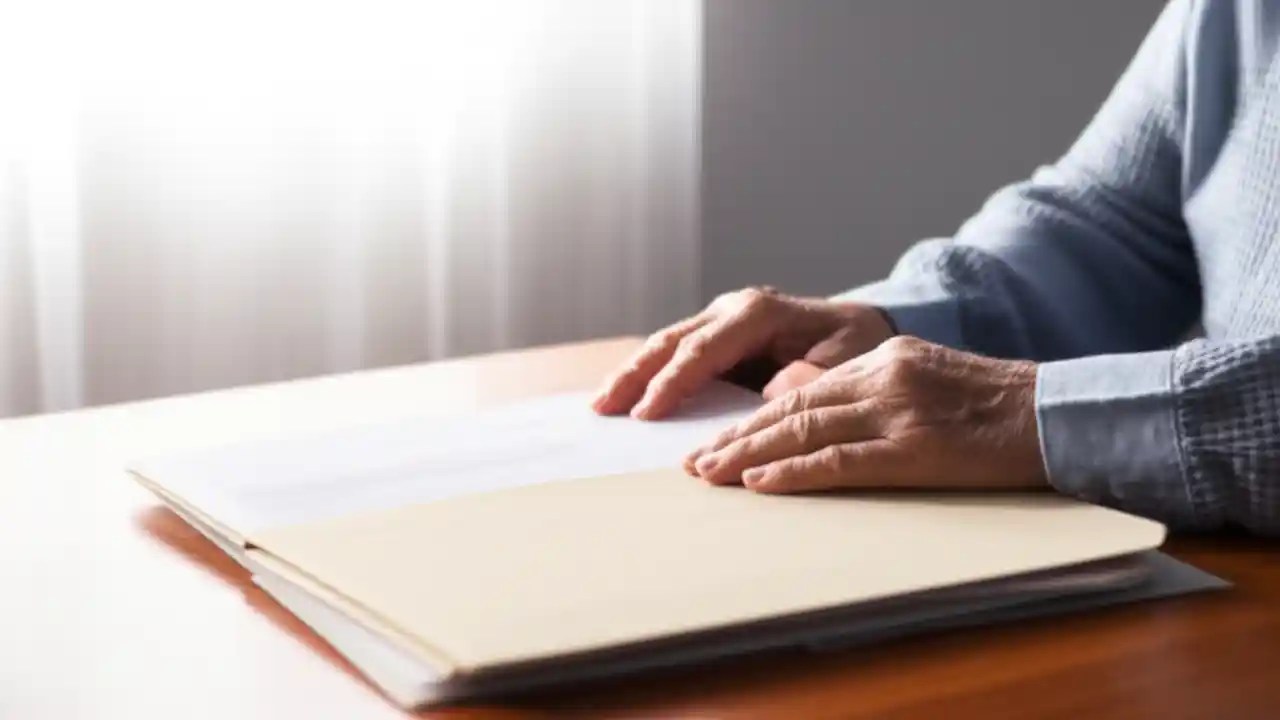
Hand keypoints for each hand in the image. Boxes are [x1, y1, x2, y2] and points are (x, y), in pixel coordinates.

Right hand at [592, 287, 893, 419]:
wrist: (860, 327)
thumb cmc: (854, 345)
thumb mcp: (846, 360)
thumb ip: (808, 376)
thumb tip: (770, 394)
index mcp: (759, 313)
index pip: (704, 349)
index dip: (673, 382)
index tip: (647, 413)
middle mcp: (732, 309)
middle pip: (672, 342)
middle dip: (636, 376)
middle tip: (604, 409)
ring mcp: (719, 319)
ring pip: (665, 345)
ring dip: (632, 375)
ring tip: (600, 406)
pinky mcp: (714, 336)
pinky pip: (674, 354)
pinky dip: (647, 374)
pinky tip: (622, 395)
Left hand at [685, 336, 1046, 491]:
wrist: (1059, 414)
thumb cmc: (998, 409)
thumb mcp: (930, 383)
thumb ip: (877, 396)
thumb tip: (820, 426)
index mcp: (884, 359)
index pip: (801, 390)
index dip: (754, 418)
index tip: (718, 440)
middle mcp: (882, 377)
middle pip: (790, 408)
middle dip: (736, 437)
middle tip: (694, 462)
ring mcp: (898, 412)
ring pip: (803, 431)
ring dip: (748, 456)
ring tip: (709, 476)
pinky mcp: (915, 449)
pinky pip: (838, 462)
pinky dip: (793, 474)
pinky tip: (760, 485)